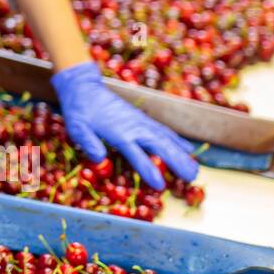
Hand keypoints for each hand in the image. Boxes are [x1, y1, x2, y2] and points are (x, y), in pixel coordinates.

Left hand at [52, 62, 198, 189]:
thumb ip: (88, 142)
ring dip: (182, 153)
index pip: (136, 154)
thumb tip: (99, 159)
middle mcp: (134, 127)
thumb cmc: (79, 111)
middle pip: (160, 146)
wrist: (84, 88)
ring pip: (166, 138)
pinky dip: (177, 140)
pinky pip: (163, 131)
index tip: (160, 185)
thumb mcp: (76, 128)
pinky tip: (187, 149)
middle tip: (192, 178)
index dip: (148, 170)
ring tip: (196, 169)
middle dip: (177, 162)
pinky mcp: (142, 119)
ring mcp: (140, 122)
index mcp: (118, 132)